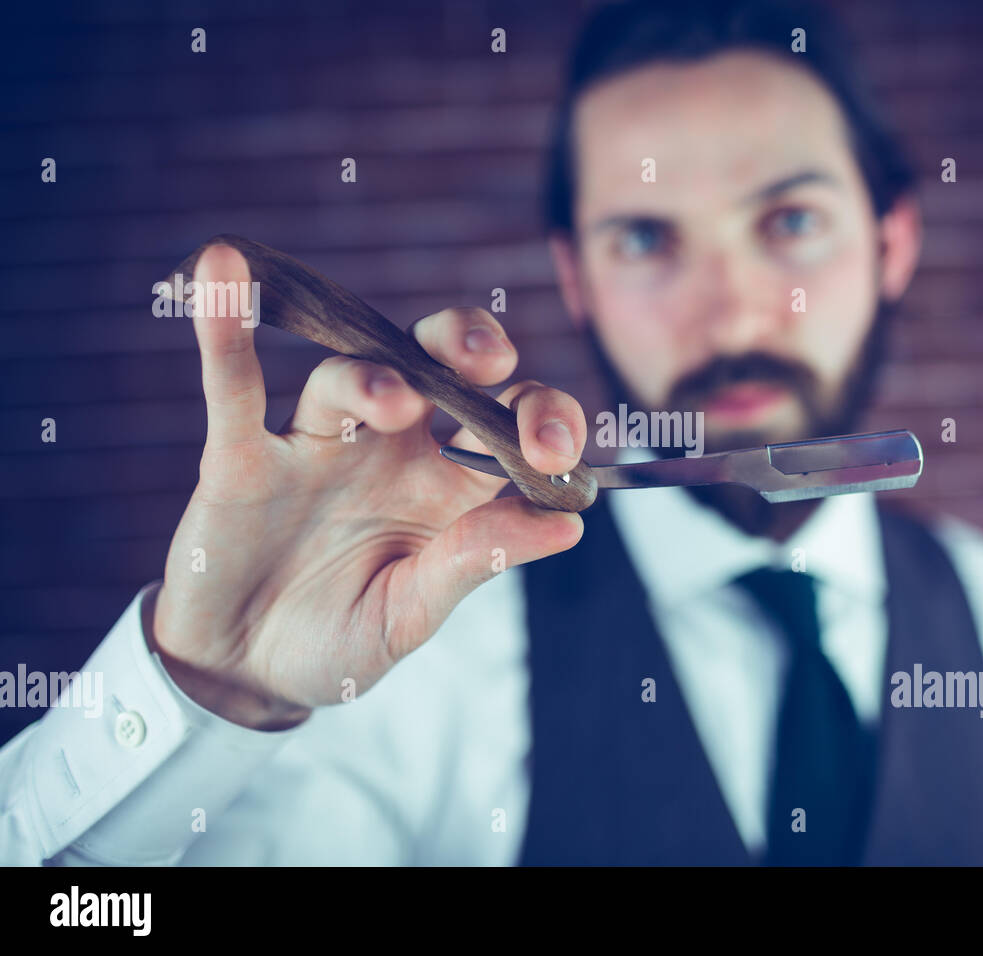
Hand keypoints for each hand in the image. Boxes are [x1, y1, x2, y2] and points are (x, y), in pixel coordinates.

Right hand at [148, 244, 585, 728]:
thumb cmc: (340, 640)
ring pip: (348, 374)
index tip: (554, 450)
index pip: (507, 422)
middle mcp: (391, 446)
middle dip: (468, 348)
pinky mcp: (240, 456)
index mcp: (448, 483)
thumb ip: (477, 560)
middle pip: (438, 363)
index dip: (541, 418)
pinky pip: (232, 384)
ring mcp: (317, 444)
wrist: (244, 674)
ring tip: (393, 402)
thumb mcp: (414, 612)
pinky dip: (225, 330)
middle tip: (489, 364)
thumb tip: (571, 526)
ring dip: (371, 377)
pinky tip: (222, 271)